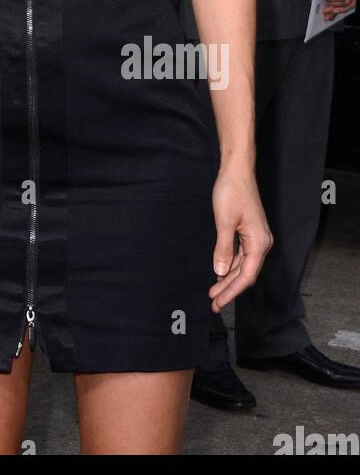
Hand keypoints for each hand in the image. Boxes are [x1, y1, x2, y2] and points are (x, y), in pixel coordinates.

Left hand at [208, 166, 272, 312]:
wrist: (237, 171)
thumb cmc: (232, 192)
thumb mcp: (224, 222)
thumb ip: (223, 249)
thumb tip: (220, 272)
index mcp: (259, 243)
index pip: (246, 276)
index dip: (231, 292)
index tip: (217, 303)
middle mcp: (262, 243)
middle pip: (245, 274)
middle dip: (229, 290)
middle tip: (213, 304)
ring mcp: (256, 238)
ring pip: (243, 266)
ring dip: (228, 279)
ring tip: (214, 292)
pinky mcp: (250, 232)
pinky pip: (241, 255)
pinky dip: (230, 266)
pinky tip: (220, 273)